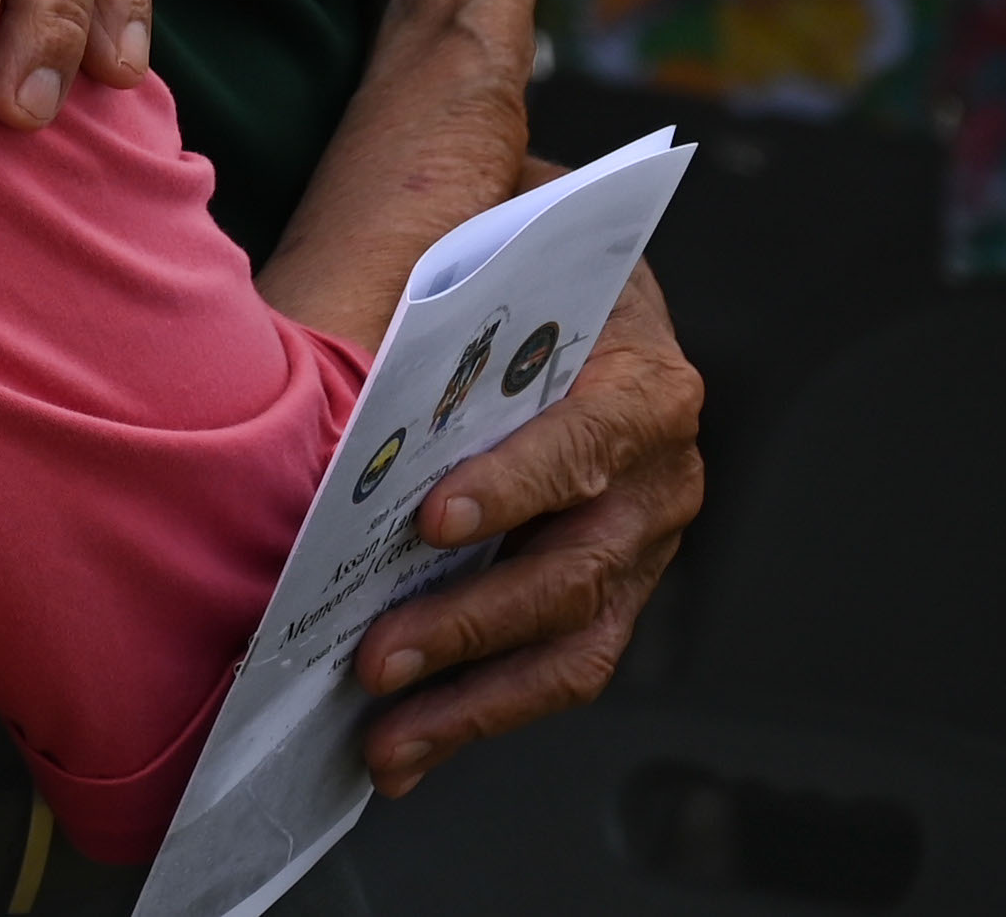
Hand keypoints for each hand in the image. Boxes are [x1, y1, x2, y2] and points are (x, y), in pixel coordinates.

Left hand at [344, 260, 705, 797]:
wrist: (567, 270)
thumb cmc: (512, 262)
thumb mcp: (483, 256)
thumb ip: (440, 311)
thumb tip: (341, 386)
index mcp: (645, 380)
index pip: (586, 444)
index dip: (513, 486)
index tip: (430, 520)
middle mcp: (664, 474)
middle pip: (576, 568)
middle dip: (470, 621)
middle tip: (377, 657)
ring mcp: (643, 545)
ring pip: (573, 643)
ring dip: (472, 698)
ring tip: (385, 737)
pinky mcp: (611, 594)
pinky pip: (555, 668)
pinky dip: (477, 712)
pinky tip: (406, 750)